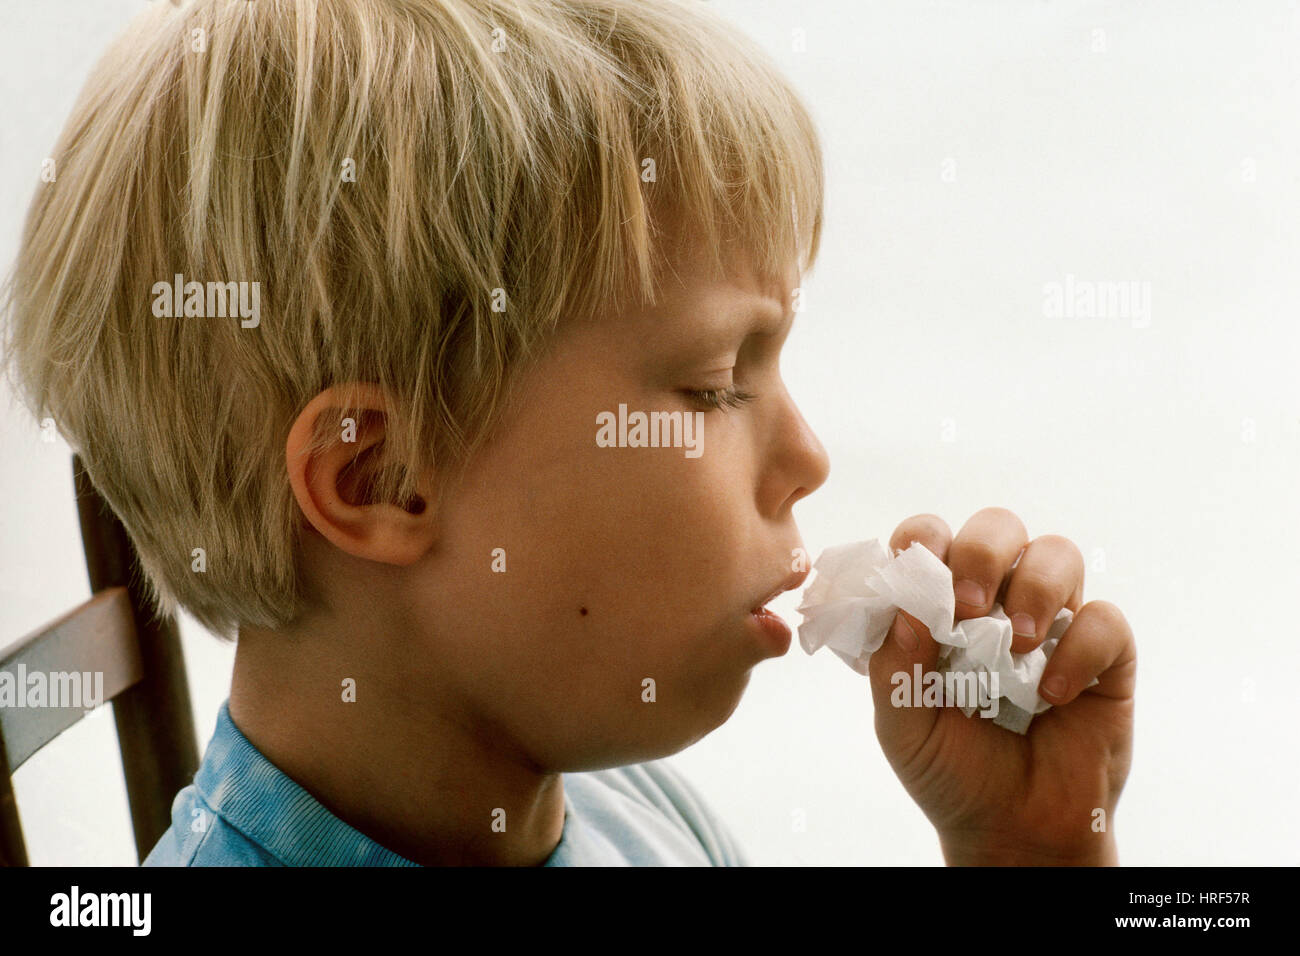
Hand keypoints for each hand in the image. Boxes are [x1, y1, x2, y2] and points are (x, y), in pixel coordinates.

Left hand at [867, 508, 1135, 864]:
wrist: (1012, 831)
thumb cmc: (950, 769)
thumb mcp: (901, 724)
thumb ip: (893, 665)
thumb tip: (904, 606)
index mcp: (940, 604)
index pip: (931, 538)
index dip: (923, 540)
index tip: (919, 575)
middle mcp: (998, 600)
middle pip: (998, 527)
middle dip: (982, 551)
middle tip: (969, 606)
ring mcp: (1053, 622)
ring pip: (1058, 554)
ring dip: (1036, 588)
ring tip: (1017, 646)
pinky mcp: (1104, 656)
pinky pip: (1105, 620)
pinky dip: (1079, 651)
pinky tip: (1053, 697)